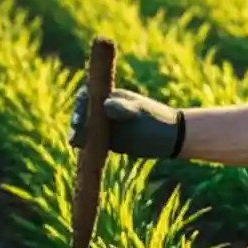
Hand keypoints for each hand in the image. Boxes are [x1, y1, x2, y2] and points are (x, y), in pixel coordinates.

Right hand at [68, 85, 184, 158]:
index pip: (88, 97)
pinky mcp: (109, 139)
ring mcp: (107, 124)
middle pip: (83, 113)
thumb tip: (106, 104)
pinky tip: (84, 151)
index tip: (80, 117)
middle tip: (75, 135)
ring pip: (85, 128)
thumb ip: (123, 109)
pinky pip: (92, 141)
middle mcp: (106, 108)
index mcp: (112, 96)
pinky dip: (86, 145)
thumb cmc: (156, 121)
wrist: (172, 137)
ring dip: (79, 134)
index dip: (80, 105)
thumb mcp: (140, 114)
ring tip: (76, 143)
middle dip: (77, 122)